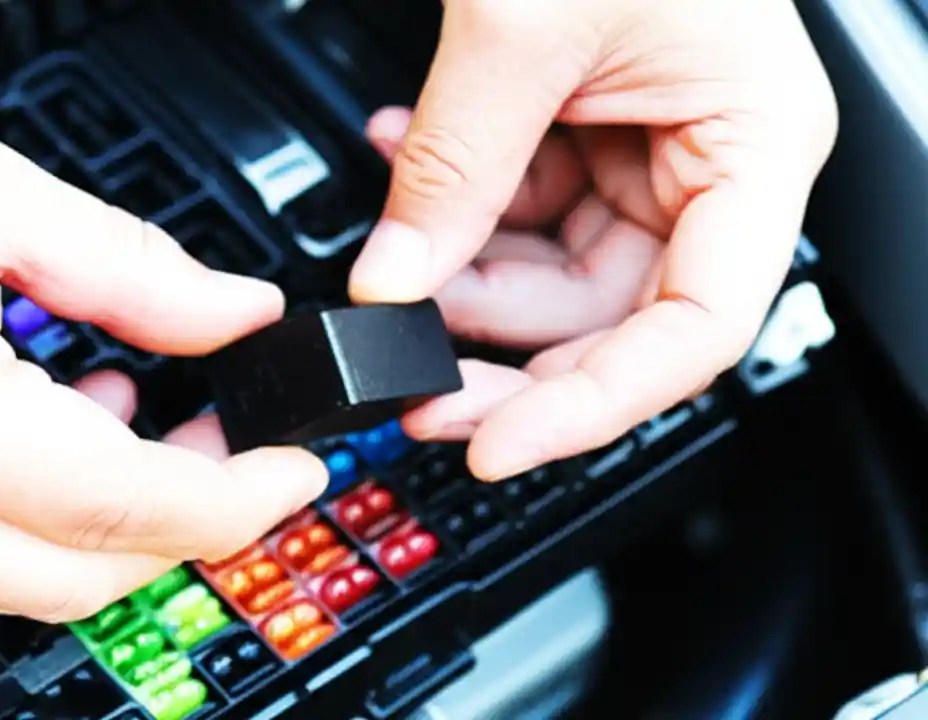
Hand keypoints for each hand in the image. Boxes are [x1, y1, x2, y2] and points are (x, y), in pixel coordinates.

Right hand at [0, 4, 323, 620]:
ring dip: (92, 531)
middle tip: (223, 448)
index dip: (238, 498)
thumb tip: (231, 316)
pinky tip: (21, 437)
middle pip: (75, 579)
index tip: (294, 470)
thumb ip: (135, 274)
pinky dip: (3, 526)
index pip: (128, 509)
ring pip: (2, 590)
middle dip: (179, 527)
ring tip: (121, 420)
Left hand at [348, 0, 836, 479]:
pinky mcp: (591, 126)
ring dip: (461, 274)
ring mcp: (650, 145)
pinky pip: (524, 206)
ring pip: (554, 272)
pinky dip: (457, 205)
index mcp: (752, 144)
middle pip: (614, 316)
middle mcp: (715, 159)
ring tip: (392, 253)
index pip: (693, 329)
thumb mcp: (521, 30)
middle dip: (500, 347)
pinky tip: (403, 163)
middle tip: (410, 375)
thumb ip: (454, 168)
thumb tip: (393, 285)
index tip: (497, 445)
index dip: (595, 405)